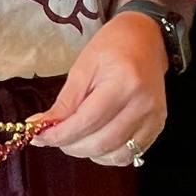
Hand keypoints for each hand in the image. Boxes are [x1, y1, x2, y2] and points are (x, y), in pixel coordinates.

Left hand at [32, 9, 168, 163]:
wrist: (146, 40)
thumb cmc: (112, 47)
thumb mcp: (83, 67)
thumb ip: (65, 102)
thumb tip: (40, 127)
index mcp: (124, 83)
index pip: (87, 121)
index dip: (60, 134)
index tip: (38, 136)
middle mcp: (143, 105)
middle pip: (100, 143)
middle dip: (70, 145)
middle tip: (53, 136)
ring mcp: (153, 119)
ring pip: (113, 155)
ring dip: (87, 152)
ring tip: (74, 136)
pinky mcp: (157, 128)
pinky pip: (127, 155)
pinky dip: (106, 154)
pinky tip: (95, 139)